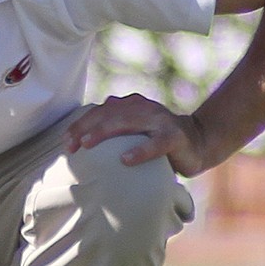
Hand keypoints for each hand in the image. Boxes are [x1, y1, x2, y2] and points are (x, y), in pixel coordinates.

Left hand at [64, 94, 209, 176]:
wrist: (199, 142)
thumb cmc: (158, 141)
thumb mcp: (134, 133)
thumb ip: (114, 131)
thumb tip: (80, 145)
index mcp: (131, 105)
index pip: (100, 111)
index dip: (81, 124)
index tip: (65, 142)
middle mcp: (143, 108)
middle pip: (109, 114)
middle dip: (86, 128)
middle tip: (70, 145)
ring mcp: (160, 120)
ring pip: (128, 123)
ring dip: (104, 132)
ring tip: (87, 144)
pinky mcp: (175, 136)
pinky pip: (156, 144)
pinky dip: (140, 151)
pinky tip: (125, 160)